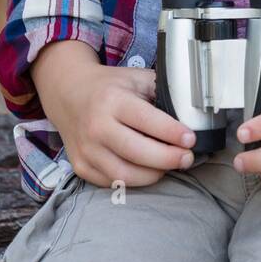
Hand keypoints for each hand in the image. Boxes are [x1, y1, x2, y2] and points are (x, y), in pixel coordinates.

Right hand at [52, 61, 198, 189]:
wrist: (68, 93)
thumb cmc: (109, 86)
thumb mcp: (136, 78)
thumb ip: (161, 92)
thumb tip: (190, 115)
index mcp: (112, 100)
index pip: (147, 121)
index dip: (172, 133)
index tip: (191, 139)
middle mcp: (96, 126)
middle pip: (137, 153)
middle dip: (168, 158)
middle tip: (187, 158)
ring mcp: (86, 149)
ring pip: (125, 175)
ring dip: (154, 174)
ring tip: (169, 165)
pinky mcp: (81, 166)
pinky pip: (112, 183)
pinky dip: (134, 181)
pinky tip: (147, 170)